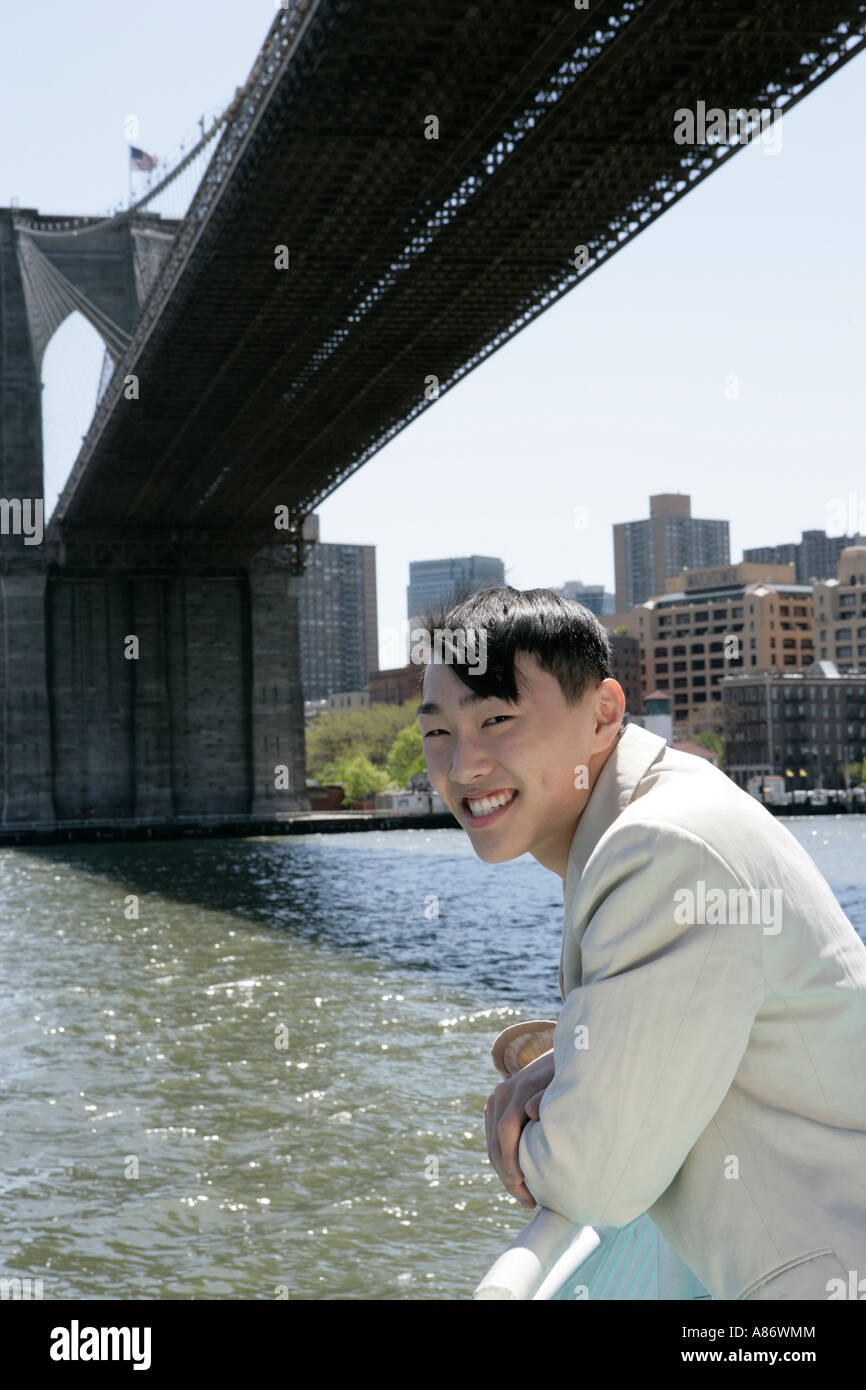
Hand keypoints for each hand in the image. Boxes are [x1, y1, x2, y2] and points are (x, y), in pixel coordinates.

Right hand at [484, 1047, 554, 1208]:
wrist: (559, 1051)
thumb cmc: (567, 1073)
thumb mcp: (563, 1082)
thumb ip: (547, 1096)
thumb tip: (531, 1111)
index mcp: (516, 1090)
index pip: (505, 1131)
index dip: (511, 1159)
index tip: (523, 1185)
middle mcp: (501, 1094)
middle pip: (496, 1142)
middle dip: (508, 1176)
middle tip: (528, 1201)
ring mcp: (496, 1099)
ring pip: (492, 1143)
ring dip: (505, 1172)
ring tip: (525, 1196)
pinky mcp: (496, 1106)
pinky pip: (494, 1138)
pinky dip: (504, 1160)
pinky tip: (519, 1177)